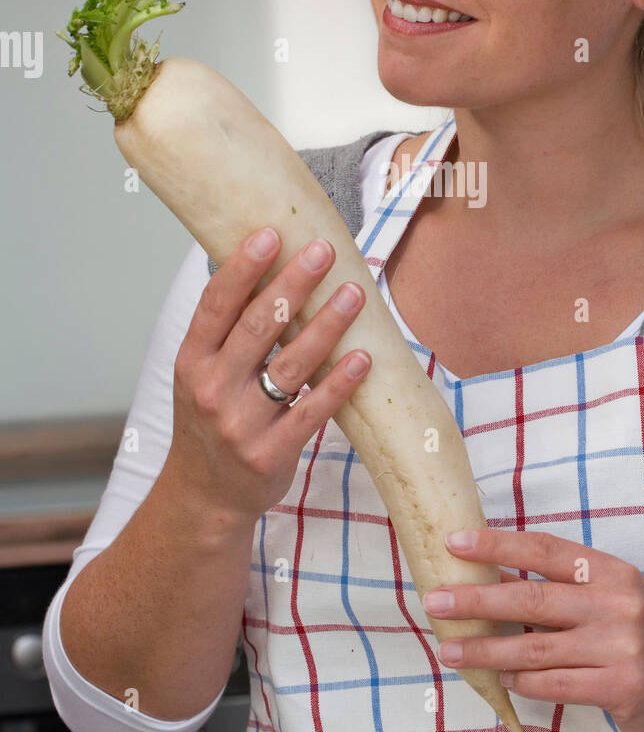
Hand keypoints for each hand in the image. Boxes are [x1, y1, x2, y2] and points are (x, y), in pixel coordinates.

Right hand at [167, 228, 370, 523]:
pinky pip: (312, 411)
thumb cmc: (210, 421)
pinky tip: (363, 358)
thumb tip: (263, 265)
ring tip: (354, 294)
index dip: (242, 268)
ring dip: (326, 326)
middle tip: (323, 252)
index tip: (270, 234)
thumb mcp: (201, 375)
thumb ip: (227, 331)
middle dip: (293, 285)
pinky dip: (339, 383)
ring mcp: (242, 425)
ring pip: (291, 366)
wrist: (203, 497)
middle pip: (257, 327)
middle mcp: (212, 390)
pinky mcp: (272, 453)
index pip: (216, 306)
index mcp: (191, 362)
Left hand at [422, 528, 643, 731]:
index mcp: (610, 571)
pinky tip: (501, 678)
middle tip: (434, 601)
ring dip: (485, 649)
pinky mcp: (622, 687)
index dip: (497, 544)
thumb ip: (560, 589)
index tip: (454, 542)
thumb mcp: (608, 600)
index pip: (544, 550)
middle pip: (531, 599)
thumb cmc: (636, 639)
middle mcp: (616, 603)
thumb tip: (487, 578)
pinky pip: (554, 683)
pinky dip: (522, 681)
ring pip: (534, 647)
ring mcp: (621, 646)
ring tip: (450, 649)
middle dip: (476, 600)